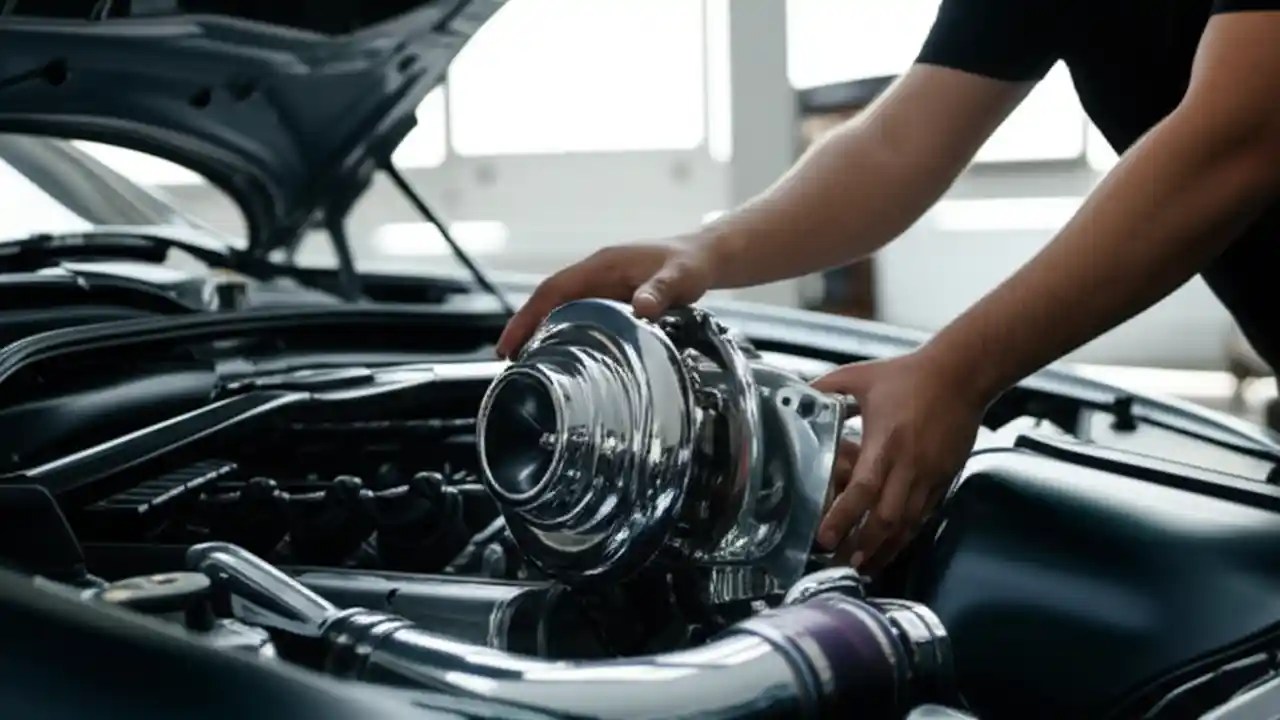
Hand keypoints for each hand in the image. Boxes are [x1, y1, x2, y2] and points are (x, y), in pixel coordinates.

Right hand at [496, 236, 718, 358]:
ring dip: (541, 332)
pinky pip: (579, 315)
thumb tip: (642, 308)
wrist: (705, 258)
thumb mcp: (680, 277)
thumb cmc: (691, 265)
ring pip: (561, 309)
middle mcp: (596, 274)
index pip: (553, 289)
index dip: (528, 315)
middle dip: (525, 327)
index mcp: (602, 265)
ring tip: (526, 365)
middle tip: (508, 362)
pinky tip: (561, 356)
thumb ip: (661, 291)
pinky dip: (563, 333)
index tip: (509, 343)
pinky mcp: (611, 299)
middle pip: (549, 300)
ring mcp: (602, 286)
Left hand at [812, 351, 985, 573]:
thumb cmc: (910, 375)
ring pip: (908, 525)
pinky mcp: (945, 479)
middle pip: (886, 519)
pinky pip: (925, 516)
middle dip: (863, 546)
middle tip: (840, 564)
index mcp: (885, 442)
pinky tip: (892, 547)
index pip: (863, 489)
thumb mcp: (860, 376)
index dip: (843, 517)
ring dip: (886, 549)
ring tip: (864, 567)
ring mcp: (931, 475)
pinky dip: (907, 535)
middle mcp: (910, 465)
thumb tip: (796, 395)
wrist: (962, 374)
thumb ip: (826, 388)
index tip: (824, 538)